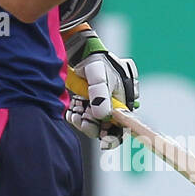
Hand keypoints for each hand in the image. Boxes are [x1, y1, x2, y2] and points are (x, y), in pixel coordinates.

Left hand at [64, 29, 138, 150]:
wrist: (81, 53)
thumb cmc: (96, 63)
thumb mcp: (100, 78)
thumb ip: (101, 97)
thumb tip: (102, 116)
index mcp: (123, 102)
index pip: (122, 127)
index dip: (114, 137)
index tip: (104, 142)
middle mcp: (112, 107)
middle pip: (105, 128)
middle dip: (93, 127)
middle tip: (82, 121)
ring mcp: (99, 107)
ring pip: (92, 124)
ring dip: (82, 121)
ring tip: (74, 112)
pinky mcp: (87, 105)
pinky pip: (82, 118)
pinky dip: (76, 116)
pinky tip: (72, 111)